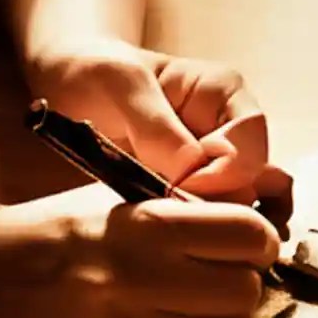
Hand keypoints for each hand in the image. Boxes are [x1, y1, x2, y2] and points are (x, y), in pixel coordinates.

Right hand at [0, 182, 279, 317]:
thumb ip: (187, 208)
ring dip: (222, 315)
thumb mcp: (122, 196)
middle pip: (246, 292)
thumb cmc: (60, 229)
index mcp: (150, 227)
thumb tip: (252, 222)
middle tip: (221, 272)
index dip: (257, 239)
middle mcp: (149, 281)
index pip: (250, 236)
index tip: (247, 241)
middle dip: (242, 280)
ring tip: (194, 299)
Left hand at [23, 36, 291, 220]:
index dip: (225, 172)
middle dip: (223, 207)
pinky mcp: (193, 198)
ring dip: (222, 229)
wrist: (61, 88)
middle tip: (179, 221)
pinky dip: (210, 239)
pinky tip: (183, 246)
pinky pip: (218, 224)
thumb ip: (155, 123)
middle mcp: (230, 135)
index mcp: (225, 96)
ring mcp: (214, 170)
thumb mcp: (118, 82)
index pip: (250, 144)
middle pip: (256, 184)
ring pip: (248, 208)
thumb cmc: (92, 71)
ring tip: (187, 240)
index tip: (180, 187)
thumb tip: (190, 172)